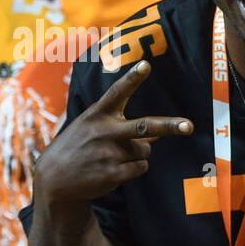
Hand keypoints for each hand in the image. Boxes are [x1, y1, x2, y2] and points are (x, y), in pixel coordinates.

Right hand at [33, 60, 191, 206]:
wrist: (56, 179)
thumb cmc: (80, 148)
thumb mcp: (92, 128)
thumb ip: (123, 126)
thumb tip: (157, 133)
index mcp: (97, 115)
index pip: (117, 93)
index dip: (132, 79)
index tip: (146, 65)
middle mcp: (104, 132)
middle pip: (143, 127)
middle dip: (168, 126)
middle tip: (189, 126)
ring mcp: (109, 154)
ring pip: (145, 150)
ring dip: (137, 154)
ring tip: (113, 157)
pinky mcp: (113, 173)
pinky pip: (141, 167)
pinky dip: (134, 168)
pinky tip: (114, 170)